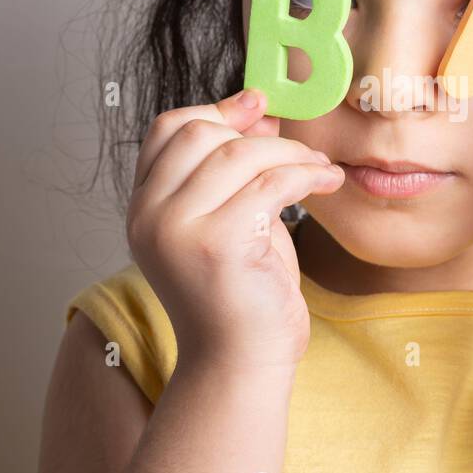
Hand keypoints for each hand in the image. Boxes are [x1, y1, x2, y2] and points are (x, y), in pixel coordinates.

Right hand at [126, 88, 344, 372]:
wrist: (240, 365)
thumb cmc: (242, 297)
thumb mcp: (229, 221)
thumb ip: (232, 173)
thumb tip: (258, 112)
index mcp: (144, 208)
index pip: (167, 130)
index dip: (217, 110)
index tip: (258, 107)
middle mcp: (149, 216)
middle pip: (201, 133)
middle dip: (260, 134)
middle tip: (300, 149)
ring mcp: (177, 230)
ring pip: (239, 154)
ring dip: (292, 154)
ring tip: (320, 170)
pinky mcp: (215, 244)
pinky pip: (269, 183)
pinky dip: (307, 174)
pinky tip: (327, 182)